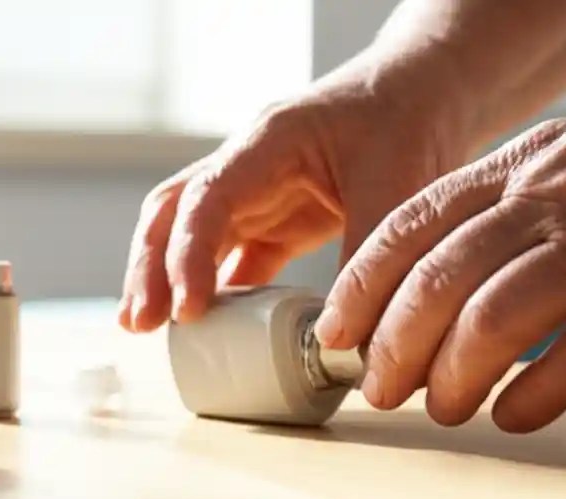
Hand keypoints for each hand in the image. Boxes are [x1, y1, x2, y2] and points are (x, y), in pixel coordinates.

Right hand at [117, 52, 474, 332]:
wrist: (425, 93)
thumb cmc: (409, 120)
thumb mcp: (400, 186)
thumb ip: (367, 257)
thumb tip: (343, 337)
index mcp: (268, 142)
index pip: (207, 199)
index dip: (188, 256)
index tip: (188, 309)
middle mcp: (245, 165)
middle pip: (172, 214)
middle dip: (149, 269)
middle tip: (140, 323)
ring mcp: (253, 193)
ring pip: (188, 236)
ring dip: (165, 280)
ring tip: (146, 327)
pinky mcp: (272, 221)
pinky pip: (228, 258)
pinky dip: (211, 292)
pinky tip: (204, 328)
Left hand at [317, 87, 565, 431]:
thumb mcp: (562, 168)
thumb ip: (494, 218)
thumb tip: (414, 292)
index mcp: (523, 165)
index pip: (413, 225)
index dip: (362, 286)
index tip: (336, 335)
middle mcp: (562, 196)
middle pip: (444, 277)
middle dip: (396, 345)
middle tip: (380, 390)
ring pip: (502, 315)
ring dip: (455, 375)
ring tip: (442, 410)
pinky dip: (540, 393)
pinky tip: (512, 416)